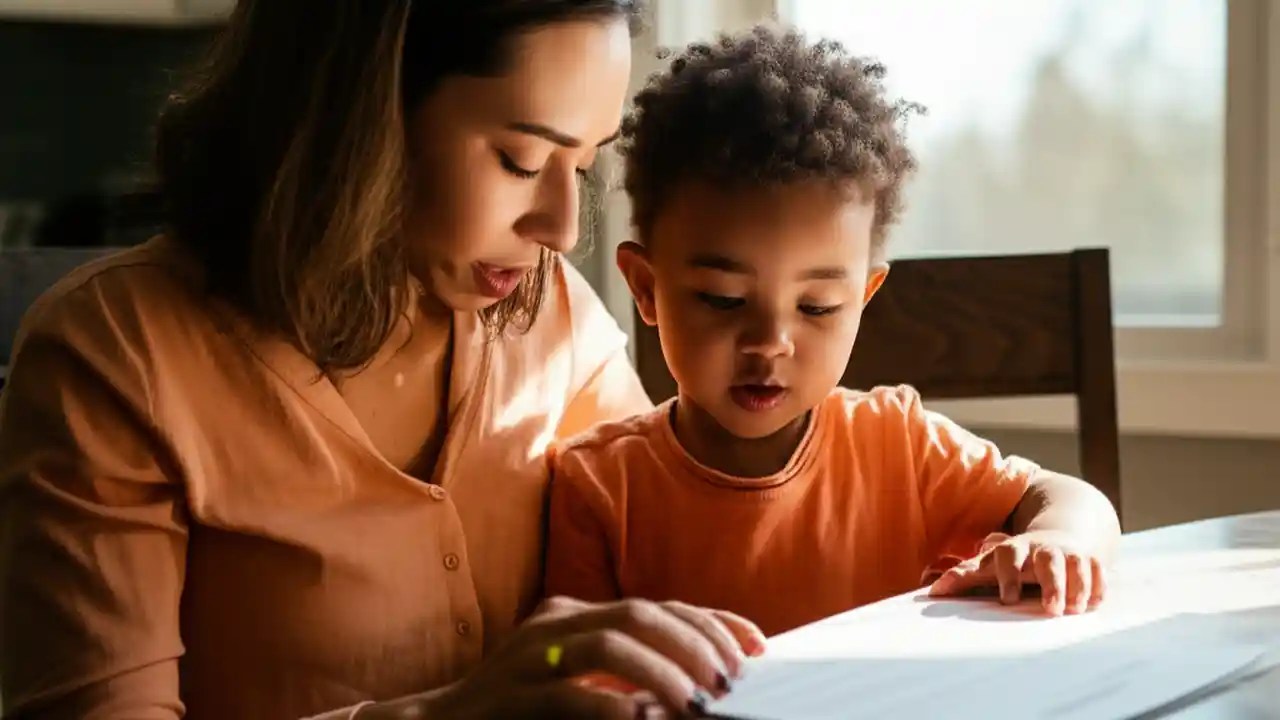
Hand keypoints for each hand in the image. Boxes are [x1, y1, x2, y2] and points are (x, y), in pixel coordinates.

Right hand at [362, 596, 765, 719]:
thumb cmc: (516, 711)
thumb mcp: (575, 680)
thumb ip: (626, 673)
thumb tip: (702, 682)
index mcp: (574, 614)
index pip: (657, 605)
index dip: (711, 622)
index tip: (756, 646)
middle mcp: (554, 624)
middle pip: (639, 611)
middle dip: (695, 642)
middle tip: (731, 680)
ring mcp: (528, 657)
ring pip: (609, 642)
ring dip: (663, 671)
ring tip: (698, 701)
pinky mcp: (510, 697)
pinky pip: (569, 694)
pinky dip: (613, 706)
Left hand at [927, 531, 1107, 615]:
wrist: (1060, 533)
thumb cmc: (1018, 559)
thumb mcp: (992, 564)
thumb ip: (965, 577)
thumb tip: (932, 592)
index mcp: (1016, 549)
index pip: (1009, 555)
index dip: (1008, 575)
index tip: (1007, 600)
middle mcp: (1044, 548)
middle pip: (1048, 561)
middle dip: (1051, 583)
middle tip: (1050, 611)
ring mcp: (1070, 552)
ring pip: (1077, 565)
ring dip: (1078, 587)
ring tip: (1075, 610)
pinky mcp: (1092, 560)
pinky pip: (1100, 570)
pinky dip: (1099, 585)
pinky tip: (1097, 603)